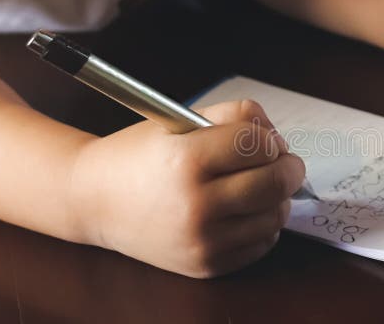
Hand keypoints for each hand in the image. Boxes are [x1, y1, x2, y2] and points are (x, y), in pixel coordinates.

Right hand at [72, 100, 304, 277]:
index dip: (269, 139)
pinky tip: (245, 211)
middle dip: (289, 166)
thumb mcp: (180, 120)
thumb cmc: (141, 155)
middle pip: (276, 182)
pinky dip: (263, 225)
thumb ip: (235, 116)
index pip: (258, 144)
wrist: (95, 201)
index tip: (264, 141)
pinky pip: (261, 244)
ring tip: (259, 186)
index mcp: (186, 160)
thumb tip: (278, 140)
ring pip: (275, 215)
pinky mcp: (206, 265)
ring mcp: (202, 241)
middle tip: (283, 162)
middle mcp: (196, 205)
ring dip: (278, 198)